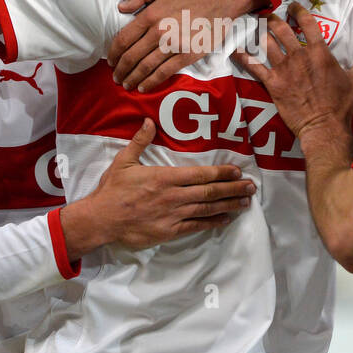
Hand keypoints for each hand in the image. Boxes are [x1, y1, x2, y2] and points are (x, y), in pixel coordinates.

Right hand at [60, 118, 255, 253]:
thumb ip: (140, 141)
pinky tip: (226, 219)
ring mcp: (173, 215)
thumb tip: (148, 121)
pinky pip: (196, 226)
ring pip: (208, 209)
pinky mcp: (170, 231)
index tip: (237, 170)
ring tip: (245, 202)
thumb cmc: (112, 189)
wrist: (101, 218)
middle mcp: (174, 195)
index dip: (222, 172)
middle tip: (251, 186)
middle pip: (210, 191)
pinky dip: (213, 222)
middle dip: (233, 188)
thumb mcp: (124, 161)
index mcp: (166, 177)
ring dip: (229, 204)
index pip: (201, 174)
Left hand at [108, 0, 258, 91]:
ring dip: (133, 78)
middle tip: (116, 77)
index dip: (113, 53)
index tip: (110, 61)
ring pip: (146, 67)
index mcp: (151, 14)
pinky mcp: (188, 54)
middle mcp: (160, 31)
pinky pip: (165, 72)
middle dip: (121, 70)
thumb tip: (121, 7)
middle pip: (132, 56)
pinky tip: (143, 86)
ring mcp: (174, 45)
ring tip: (127, 84)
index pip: (123, 38)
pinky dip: (152, 81)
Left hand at [233, 2, 352, 142]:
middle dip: (273, 19)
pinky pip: (254, 67)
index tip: (294, 7)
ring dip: (260, 34)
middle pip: (281, 29)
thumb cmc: (341, 105)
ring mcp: (284, 69)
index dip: (299, 12)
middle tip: (269, 16)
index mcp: (319, 53)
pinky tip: (235, 51)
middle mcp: (299, 57)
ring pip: (267, 44)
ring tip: (256, 28)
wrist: (324, 127)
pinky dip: (243, 58)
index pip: (307, 23)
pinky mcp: (272, 84)